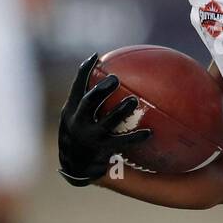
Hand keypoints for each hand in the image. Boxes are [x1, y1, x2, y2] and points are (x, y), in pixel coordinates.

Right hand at [58, 53, 150, 185]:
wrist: (75, 166)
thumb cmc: (81, 132)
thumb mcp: (77, 115)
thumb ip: (89, 98)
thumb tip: (111, 71)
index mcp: (72, 110)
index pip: (77, 86)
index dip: (84, 71)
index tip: (96, 57)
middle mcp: (79, 122)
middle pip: (88, 102)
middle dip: (101, 90)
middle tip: (114, 79)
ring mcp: (91, 137)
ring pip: (106, 122)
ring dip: (120, 111)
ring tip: (132, 101)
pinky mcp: (103, 150)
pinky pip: (122, 142)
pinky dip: (135, 137)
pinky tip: (150, 132)